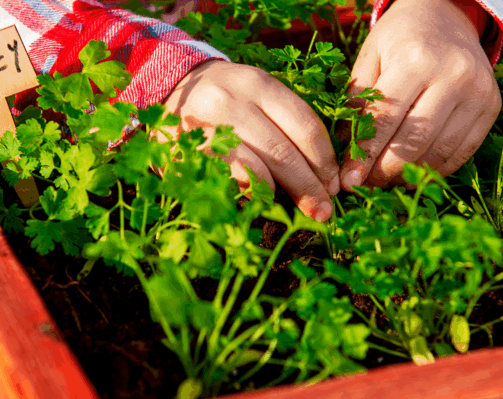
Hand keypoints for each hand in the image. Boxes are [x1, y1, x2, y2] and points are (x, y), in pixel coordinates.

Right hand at [160, 60, 340, 220]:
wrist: (168, 85)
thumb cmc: (228, 97)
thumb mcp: (258, 94)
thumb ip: (287, 125)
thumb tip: (323, 176)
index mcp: (258, 84)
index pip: (305, 126)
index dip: (325, 162)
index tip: (333, 185)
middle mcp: (232, 102)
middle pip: (283, 153)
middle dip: (308, 188)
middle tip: (322, 211)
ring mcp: (206, 128)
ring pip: (256, 172)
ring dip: (277, 194)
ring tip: (285, 203)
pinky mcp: (188, 153)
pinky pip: (227, 183)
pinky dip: (247, 194)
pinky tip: (254, 196)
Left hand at [340, 0, 500, 190]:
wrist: (447, 15)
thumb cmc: (399, 38)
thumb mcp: (370, 57)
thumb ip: (358, 101)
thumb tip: (346, 151)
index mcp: (415, 59)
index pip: (385, 120)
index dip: (364, 155)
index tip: (348, 181)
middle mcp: (453, 75)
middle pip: (414, 141)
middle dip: (385, 171)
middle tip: (366, 185)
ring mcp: (478, 92)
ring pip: (439, 152)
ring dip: (409, 175)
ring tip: (386, 180)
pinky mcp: (492, 107)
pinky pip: (461, 152)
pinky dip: (435, 170)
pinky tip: (413, 174)